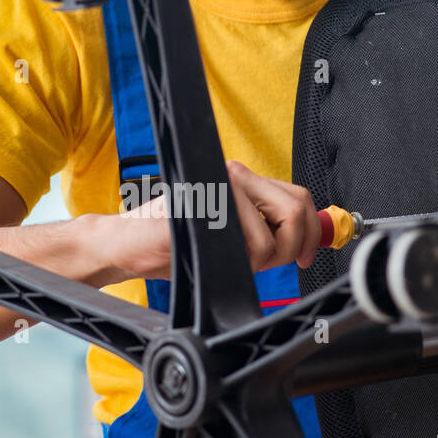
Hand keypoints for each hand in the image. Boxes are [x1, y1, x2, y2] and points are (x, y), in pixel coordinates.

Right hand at [103, 160, 322, 282]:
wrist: (124, 244)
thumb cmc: (168, 242)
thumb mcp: (226, 234)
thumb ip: (259, 228)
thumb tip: (303, 239)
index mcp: (239, 180)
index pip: (297, 196)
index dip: (313, 229)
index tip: (308, 253)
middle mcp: (232, 177)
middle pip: (296, 209)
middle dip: (294, 245)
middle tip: (274, 260)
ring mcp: (219, 189)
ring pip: (273, 235)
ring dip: (260, 260)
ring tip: (234, 259)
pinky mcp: (207, 207)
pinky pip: (248, 244)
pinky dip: (241, 261)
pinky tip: (218, 256)